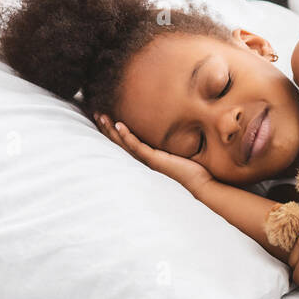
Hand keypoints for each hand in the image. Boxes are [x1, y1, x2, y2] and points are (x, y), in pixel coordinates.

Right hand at [95, 114, 212, 195]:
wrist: (201, 184)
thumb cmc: (193, 170)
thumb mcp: (179, 152)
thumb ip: (172, 144)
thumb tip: (175, 129)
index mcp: (147, 158)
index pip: (125, 143)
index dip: (114, 132)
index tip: (105, 117)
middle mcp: (143, 160)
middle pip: (119, 143)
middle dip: (106, 129)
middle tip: (96, 114)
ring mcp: (147, 160)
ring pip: (123, 144)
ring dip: (111, 130)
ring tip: (102, 117)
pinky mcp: (154, 160)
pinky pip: (137, 146)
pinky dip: (127, 136)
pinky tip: (119, 126)